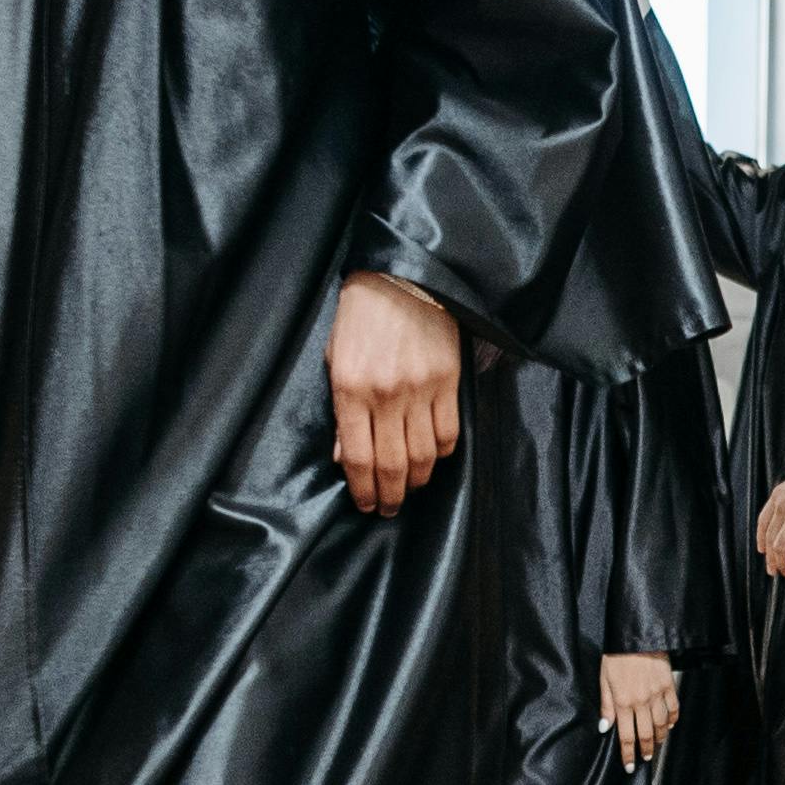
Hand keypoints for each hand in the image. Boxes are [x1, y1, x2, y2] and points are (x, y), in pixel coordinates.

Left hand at [330, 271, 465, 515]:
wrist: (401, 276)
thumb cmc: (360, 316)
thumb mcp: (335, 359)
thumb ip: (341, 411)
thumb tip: (344, 457)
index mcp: (350, 389)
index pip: (357, 458)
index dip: (362, 491)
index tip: (366, 505)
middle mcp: (386, 395)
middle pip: (391, 465)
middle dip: (390, 496)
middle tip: (389, 509)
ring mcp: (420, 389)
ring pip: (423, 455)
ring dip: (417, 480)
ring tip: (411, 489)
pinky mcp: (448, 380)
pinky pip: (449, 432)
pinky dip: (442, 453)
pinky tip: (433, 458)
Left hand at [598, 650, 680, 765]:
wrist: (637, 634)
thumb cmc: (617, 654)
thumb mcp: (604, 678)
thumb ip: (606, 705)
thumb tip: (604, 727)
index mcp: (623, 702)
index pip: (626, 735)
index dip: (628, 754)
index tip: (630, 766)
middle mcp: (641, 702)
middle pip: (646, 734)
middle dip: (646, 750)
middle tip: (645, 758)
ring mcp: (657, 694)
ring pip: (661, 724)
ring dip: (659, 737)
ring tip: (656, 743)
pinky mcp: (669, 685)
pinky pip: (674, 707)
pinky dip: (672, 719)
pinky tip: (669, 724)